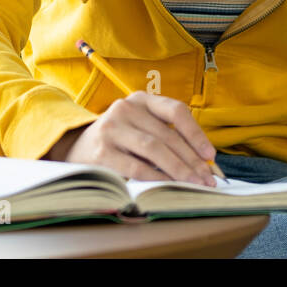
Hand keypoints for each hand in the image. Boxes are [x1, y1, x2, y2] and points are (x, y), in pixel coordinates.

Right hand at [45, 91, 218, 185]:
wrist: (76, 147)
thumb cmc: (120, 139)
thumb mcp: (141, 126)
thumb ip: (167, 136)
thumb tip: (204, 162)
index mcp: (141, 99)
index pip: (176, 110)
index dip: (196, 133)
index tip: (210, 155)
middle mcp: (125, 108)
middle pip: (168, 135)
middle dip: (192, 160)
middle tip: (207, 179)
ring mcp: (112, 128)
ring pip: (154, 149)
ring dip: (178, 169)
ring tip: (193, 184)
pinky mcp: (102, 151)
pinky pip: (137, 166)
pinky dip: (157, 178)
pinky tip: (169, 186)